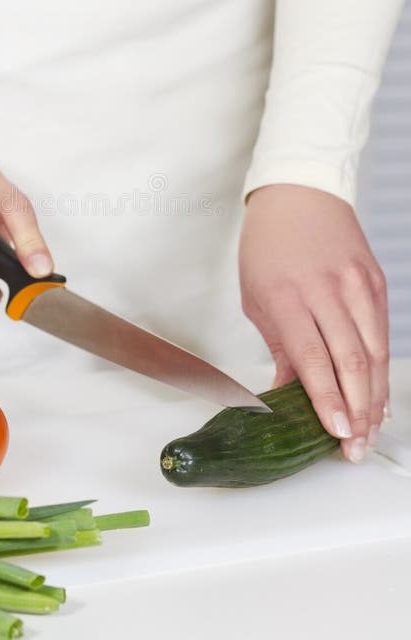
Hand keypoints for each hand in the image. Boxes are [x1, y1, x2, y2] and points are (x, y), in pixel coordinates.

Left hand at [238, 183, 388, 462]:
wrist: (299, 191)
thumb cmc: (267, 245)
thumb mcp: (256, 296)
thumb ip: (279, 346)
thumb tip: (289, 393)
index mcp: (287, 295)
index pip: (313, 357)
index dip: (327, 399)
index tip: (335, 433)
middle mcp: (327, 290)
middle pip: (350, 360)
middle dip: (355, 410)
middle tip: (353, 447)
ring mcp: (357, 285)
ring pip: (374, 352)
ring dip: (374, 398)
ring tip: (368, 432)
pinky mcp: (377, 282)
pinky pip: (384, 333)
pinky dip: (382, 369)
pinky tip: (379, 396)